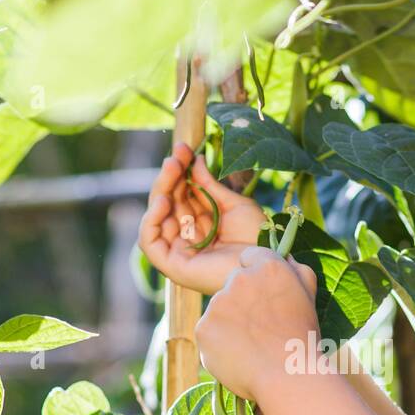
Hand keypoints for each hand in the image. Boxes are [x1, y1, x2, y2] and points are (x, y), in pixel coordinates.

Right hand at [137, 142, 267, 293]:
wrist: (265, 262)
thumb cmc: (257, 238)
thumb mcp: (233, 204)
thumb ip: (210, 185)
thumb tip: (195, 160)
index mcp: (204, 227)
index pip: (183, 196)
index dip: (181, 172)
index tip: (184, 148)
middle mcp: (189, 239)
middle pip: (169, 204)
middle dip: (170, 176)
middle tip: (177, 154)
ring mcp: (179, 252)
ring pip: (157, 218)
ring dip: (161, 190)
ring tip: (172, 169)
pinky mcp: (172, 266)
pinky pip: (149, 242)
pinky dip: (151, 220)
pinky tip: (164, 201)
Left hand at [195, 247, 319, 399]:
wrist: (288, 377)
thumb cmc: (303, 339)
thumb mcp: (309, 296)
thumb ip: (297, 270)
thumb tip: (286, 257)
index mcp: (267, 267)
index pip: (250, 257)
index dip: (256, 277)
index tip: (264, 297)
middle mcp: (238, 279)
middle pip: (232, 284)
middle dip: (242, 300)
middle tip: (260, 328)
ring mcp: (217, 303)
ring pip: (219, 309)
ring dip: (230, 322)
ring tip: (252, 346)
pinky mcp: (203, 327)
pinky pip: (209, 331)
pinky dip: (219, 343)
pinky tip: (239, 355)